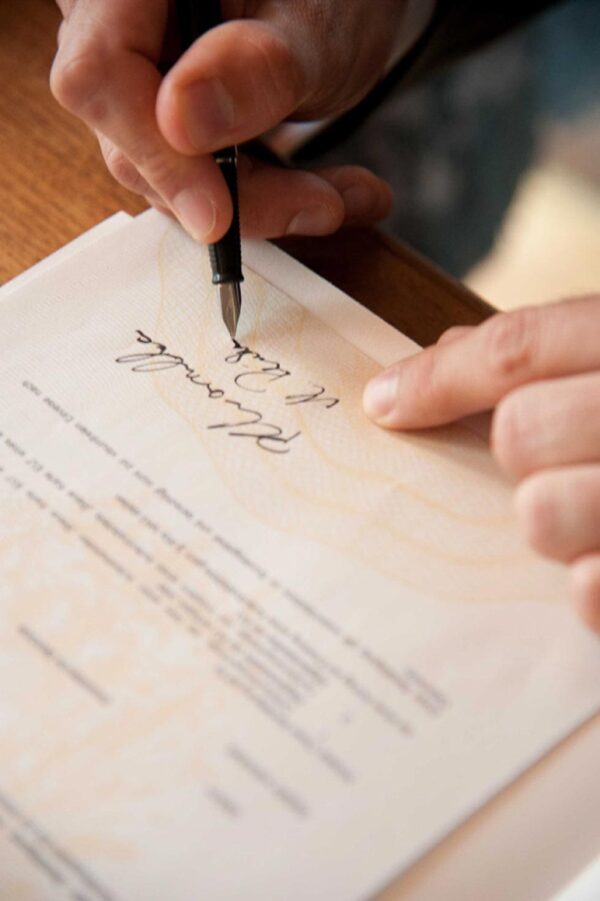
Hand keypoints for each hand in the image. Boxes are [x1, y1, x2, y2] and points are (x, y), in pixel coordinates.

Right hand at [50, 0, 402, 240]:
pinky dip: (263, 199)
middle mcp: (116, 28)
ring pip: (168, 177)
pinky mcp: (166, 120)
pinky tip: (323, 194)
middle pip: (135, 143)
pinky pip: (195, 179)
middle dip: (234, 195)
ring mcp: (139, 79)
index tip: (217, 213)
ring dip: (261, 206)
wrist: (343, 3)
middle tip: (321, 206)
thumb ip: (254, 70)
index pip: (99, 78)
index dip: (155, 157)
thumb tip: (179, 124)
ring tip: (339, 198)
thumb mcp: (313, 30)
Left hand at [363, 295, 599, 632]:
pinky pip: (588, 591)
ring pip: (540, 514)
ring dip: (557, 518)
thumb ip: (559, 349)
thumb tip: (436, 357)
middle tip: (564, 455)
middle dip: (524, 450)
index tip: (387, 403)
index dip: (440, 377)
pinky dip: (591, 586)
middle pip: (520, 431)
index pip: (521, 346)